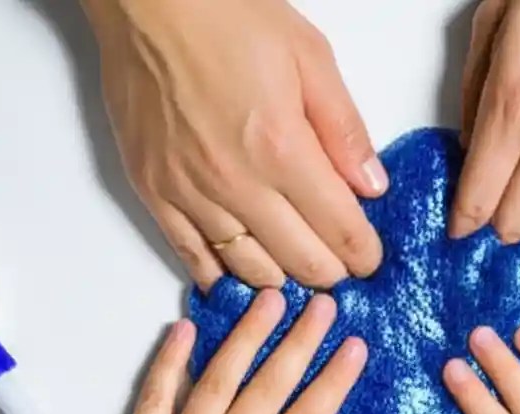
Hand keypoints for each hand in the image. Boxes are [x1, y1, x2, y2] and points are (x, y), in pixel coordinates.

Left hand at [67, 292, 366, 413]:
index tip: (355, 345)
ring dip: (246, 335)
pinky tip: (184, 328)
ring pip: (219, 377)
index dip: (334, 379)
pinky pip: (156, 394)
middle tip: (322, 304)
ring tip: (269, 299)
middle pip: (269, 385)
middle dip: (300, 341)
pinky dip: (170, 359)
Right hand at [82, 0, 386, 289]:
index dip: (364, 253)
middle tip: (342, 268)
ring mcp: (189, 192)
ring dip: (283, 280)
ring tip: (299, 272)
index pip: (340, 229)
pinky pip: (192, 256)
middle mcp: (235, 182)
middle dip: (331, 273)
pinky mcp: (153, 191)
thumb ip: (344, 129)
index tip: (371, 258)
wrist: (148, 0)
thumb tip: (372, 186)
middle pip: (299, 260)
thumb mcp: (310, 58)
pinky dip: (223, 276)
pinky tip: (243, 277)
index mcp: (282, 148)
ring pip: (249, 269)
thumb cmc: (227, 15)